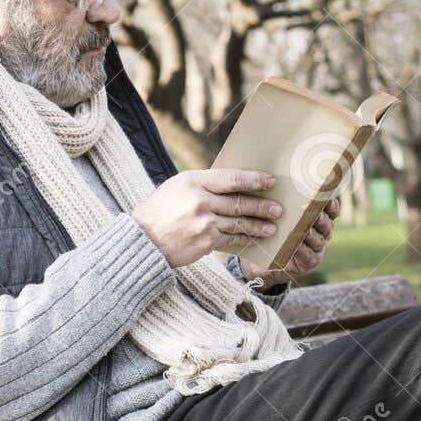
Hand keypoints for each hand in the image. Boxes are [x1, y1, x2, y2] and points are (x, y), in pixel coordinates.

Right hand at [131, 169, 283, 268]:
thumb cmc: (160, 212)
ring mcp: (204, 223)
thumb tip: (233, 185)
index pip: (231, 178)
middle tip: (278, 208)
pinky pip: (232, 240)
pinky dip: (245, 240)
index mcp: (193, 182)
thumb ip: (202, 186)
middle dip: (262, 206)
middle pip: (239, 202)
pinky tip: (255, 240)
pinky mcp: (206, 242)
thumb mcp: (177, 188)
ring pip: (239, 223)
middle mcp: (200, 201)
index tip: (270, 181)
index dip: (254, 179)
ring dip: (258, 225)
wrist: (143, 241)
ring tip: (272, 227)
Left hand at [240, 195, 338, 287]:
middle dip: (321, 217)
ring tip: (306, 228)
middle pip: (327, 224)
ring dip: (312, 233)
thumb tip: (278, 181)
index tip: (327, 196)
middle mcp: (323, 233)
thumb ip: (287, 202)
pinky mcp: (310, 262)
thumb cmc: (275, 230)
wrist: (265, 259)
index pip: (331, 210)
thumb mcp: (281, 214)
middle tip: (314, 210)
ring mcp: (318, 248)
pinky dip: (302, 249)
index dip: (331, 204)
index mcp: (321, 218)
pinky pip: (308, 254)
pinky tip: (296, 244)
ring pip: (318, 239)